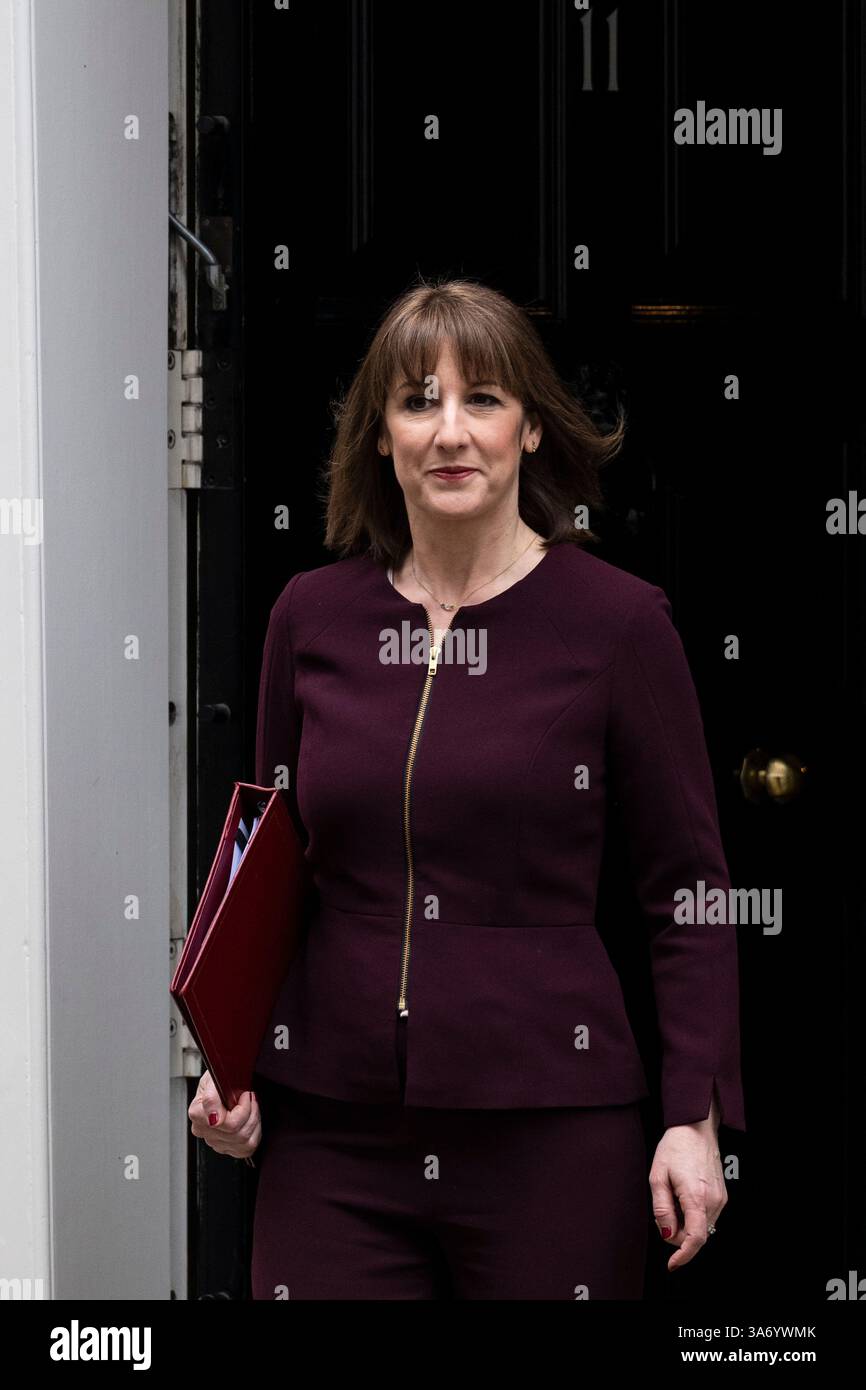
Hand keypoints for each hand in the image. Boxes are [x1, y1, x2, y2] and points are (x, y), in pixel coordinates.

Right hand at [188, 1070, 261, 1160]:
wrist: (222, 1083)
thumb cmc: (219, 1080)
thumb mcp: (213, 1077)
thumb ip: (211, 1097)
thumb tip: (213, 1118)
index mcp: (197, 1113)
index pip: (223, 1123)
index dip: (241, 1108)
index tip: (245, 1094)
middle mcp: (203, 1131)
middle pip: (237, 1133)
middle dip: (251, 1112)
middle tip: (251, 1098)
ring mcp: (215, 1142)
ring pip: (244, 1142)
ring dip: (254, 1121)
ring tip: (252, 1107)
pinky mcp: (227, 1148)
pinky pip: (247, 1149)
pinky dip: (255, 1133)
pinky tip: (251, 1120)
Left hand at [649, 1097, 726, 1271]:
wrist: (695, 1129)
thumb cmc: (675, 1148)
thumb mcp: (658, 1177)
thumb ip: (661, 1209)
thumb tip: (667, 1234)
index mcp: (696, 1197)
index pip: (695, 1239)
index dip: (683, 1256)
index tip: (672, 1264)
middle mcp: (713, 1201)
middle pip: (696, 1235)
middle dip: (677, 1234)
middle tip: (663, 1213)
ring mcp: (720, 1199)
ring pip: (702, 1228)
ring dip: (686, 1224)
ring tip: (673, 1199)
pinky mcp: (723, 1196)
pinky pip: (707, 1217)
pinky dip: (693, 1216)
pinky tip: (684, 1197)